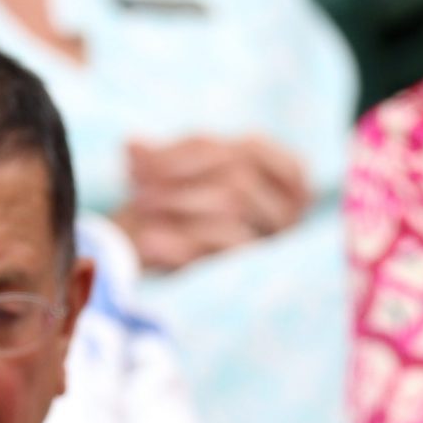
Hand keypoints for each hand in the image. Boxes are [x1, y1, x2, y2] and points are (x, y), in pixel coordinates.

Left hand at [119, 135, 309, 271]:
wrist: (170, 263)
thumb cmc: (182, 209)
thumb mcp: (176, 177)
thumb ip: (157, 159)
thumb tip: (131, 145)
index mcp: (287, 175)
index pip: (249, 150)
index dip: (190, 152)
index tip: (137, 159)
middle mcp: (290, 208)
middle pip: (238, 178)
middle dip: (180, 177)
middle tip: (136, 187)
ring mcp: (277, 242)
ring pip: (232, 208)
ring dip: (178, 202)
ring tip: (138, 207)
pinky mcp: (255, 276)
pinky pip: (220, 253)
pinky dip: (178, 245)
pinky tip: (147, 243)